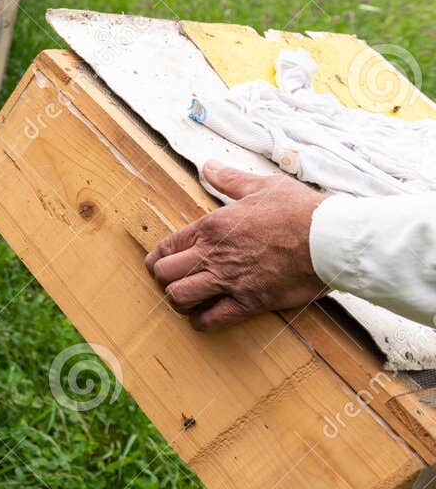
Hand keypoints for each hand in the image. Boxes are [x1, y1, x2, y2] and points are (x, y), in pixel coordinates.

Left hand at [144, 162, 326, 330]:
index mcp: (212, 226)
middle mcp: (214, 254)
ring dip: (179, 301)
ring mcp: (230, 280)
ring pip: (179, 297)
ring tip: (188, 299)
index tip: (160, 263)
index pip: (166, 247)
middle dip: (164, 279)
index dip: (158, 258)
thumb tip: (209, 166)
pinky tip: (204, 318)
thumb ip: (230, 180)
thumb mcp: (262, 186)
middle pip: (164, 274)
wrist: (331, 239)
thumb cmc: (300, 210)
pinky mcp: (249, 302)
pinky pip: (211, 319)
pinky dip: (202, 322)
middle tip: (175, 281)